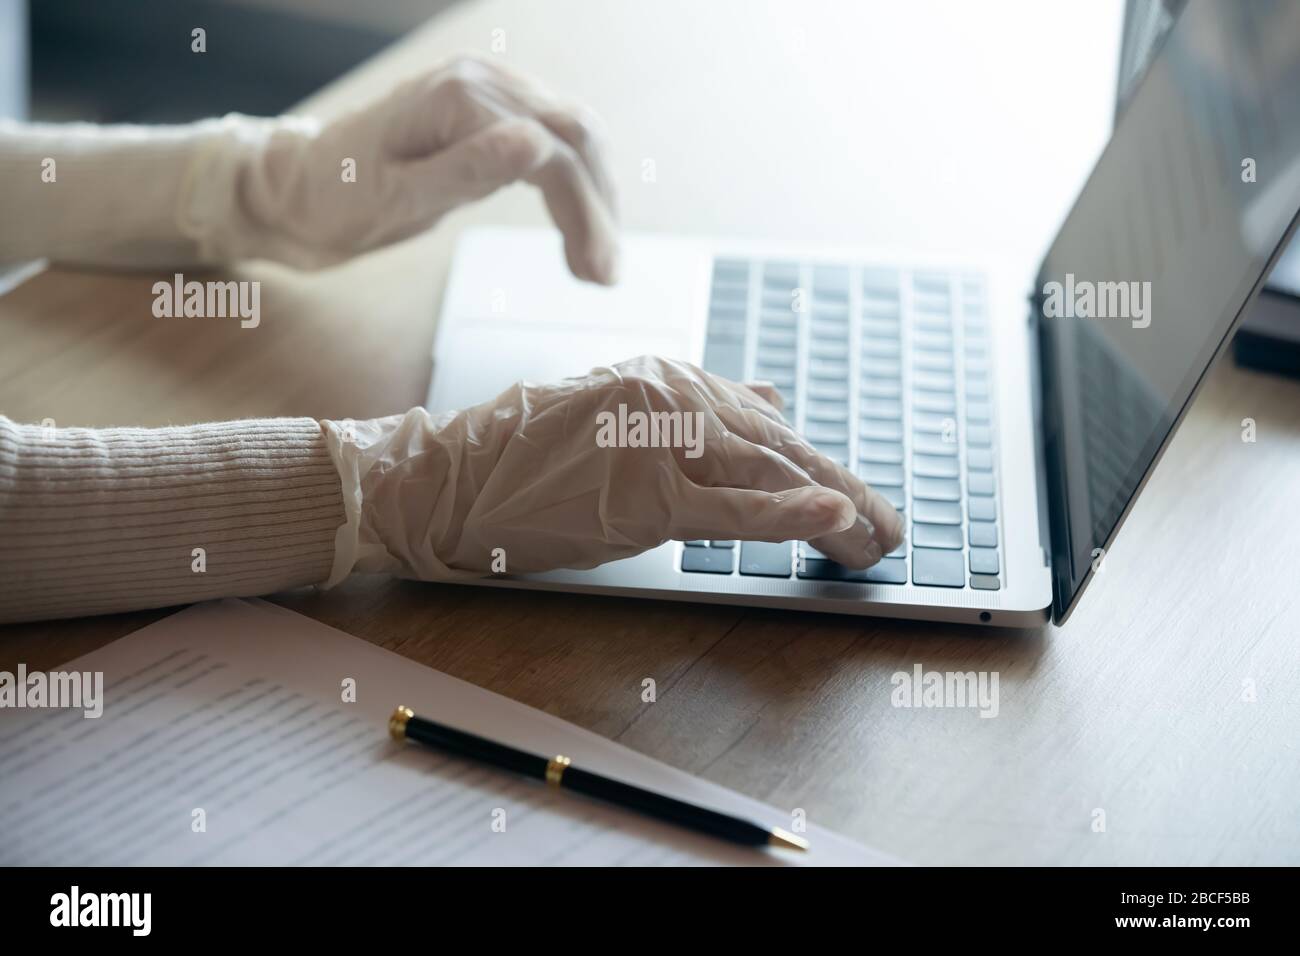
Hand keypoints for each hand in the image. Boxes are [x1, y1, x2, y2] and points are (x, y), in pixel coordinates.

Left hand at [234, 55, 617, 280]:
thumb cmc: (335, 197)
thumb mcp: (393, 198)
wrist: (300, 184)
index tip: (595, 273)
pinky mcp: (492, 109)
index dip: (583, 214)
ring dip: (598, 197)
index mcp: (456, 99)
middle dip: (601, 208)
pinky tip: (580, 224)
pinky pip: (555, 137)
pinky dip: (577, 183)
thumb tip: (534, 147)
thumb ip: (465, 172)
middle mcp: (480, 80)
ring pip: (576, 134)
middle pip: (576, 135)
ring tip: (598, 260)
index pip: (550, 153)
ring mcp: (488, 88)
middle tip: (606, 274)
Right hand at [319, 356, 903, 584]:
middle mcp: (672, 395)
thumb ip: (693, 408)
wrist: (449, 477)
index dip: (817, 464)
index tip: (856, 496)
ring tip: (880, 539)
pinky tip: (836, 519)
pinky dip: (789, 515)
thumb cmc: (525, 456)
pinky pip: (733, 508)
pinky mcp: (643, 493)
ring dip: (837, 510)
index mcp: (668, 377)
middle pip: (782, 447)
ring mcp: (659, 441)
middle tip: (890, 527)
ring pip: (771, 475)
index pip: (765, 422)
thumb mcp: (615, 416)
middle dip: (845, 489)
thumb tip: (772, 400)